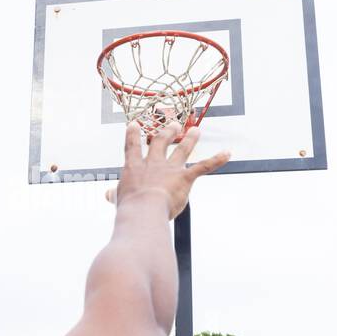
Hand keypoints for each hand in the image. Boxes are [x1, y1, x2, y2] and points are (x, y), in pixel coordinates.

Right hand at [105, 122, 229, 218]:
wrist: (144, 210)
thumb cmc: (129, 207)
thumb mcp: (119, 199)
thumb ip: (115, 195)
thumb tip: (108, 195)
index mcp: (134, 168)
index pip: (132, 147)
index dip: (133, 135)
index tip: (134, 125)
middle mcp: (153, 164)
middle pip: (161, 143)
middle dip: (168, 132)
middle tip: (173, 124)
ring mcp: (170, 169)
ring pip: (182, 149)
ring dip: (190, 139)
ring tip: (196, 130)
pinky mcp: (184, 177)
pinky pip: (203, 166)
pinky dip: (217, 159)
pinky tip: (227, 153)